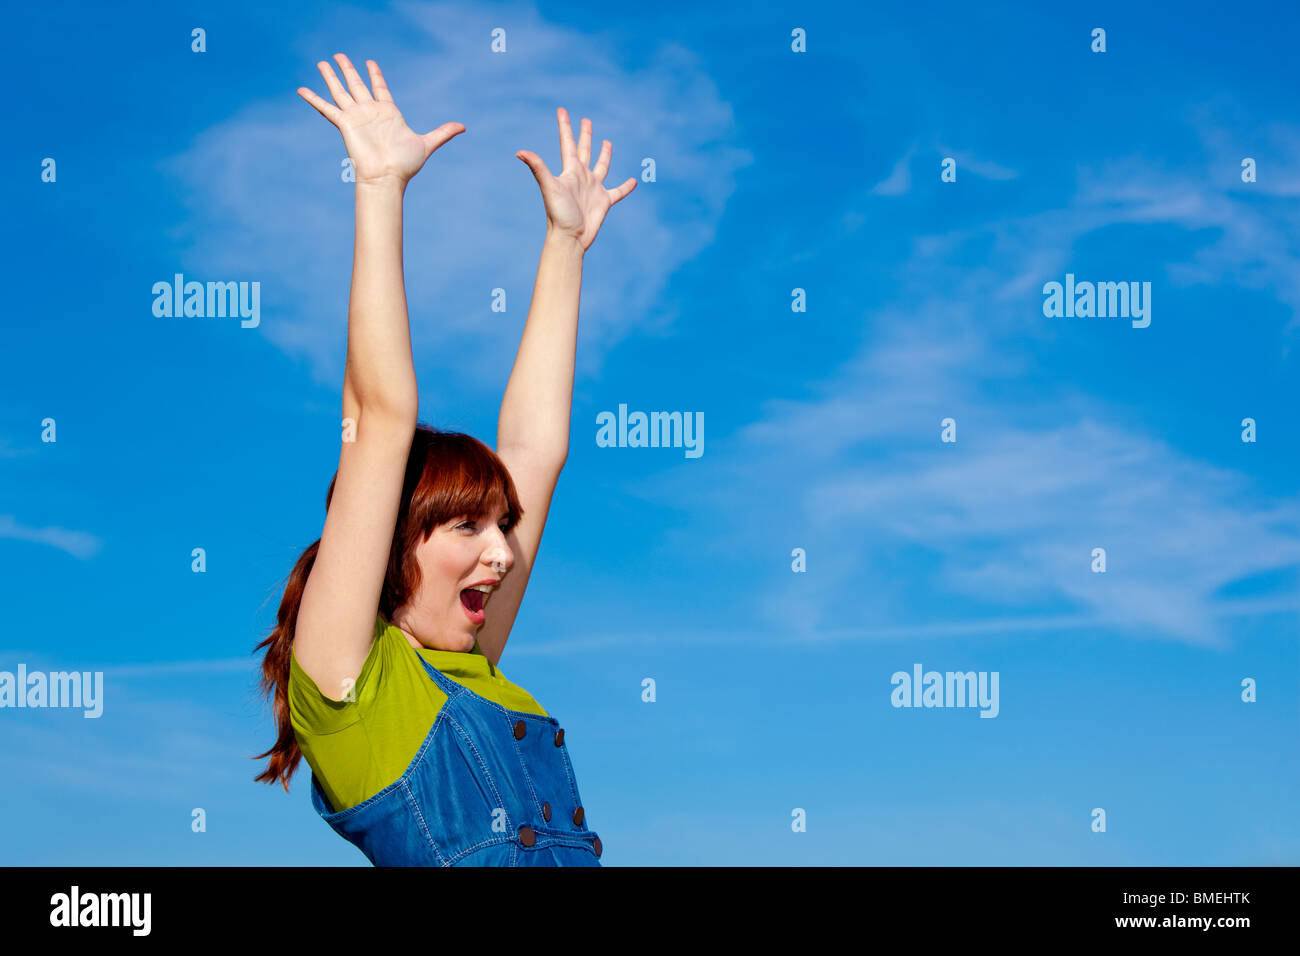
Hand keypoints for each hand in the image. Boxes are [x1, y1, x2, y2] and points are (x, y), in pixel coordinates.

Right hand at [297, 54, 463, 187]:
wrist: (387, 176)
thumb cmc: (405, 164)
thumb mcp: (427, 144)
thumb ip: (442, 132)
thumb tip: (463, 127)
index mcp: (388, 113)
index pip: (379, 88)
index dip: (375, 74)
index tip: (370, 62)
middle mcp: (370, 112)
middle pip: (357, 85)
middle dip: (349, 70)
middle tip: (340, 55)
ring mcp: (356, 117)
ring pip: (340, 91)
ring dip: (331, 77)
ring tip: (323, 62)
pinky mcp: (344, 124)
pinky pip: (326, 108)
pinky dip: (314, 99)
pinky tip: (301, 89)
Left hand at [516, 108, 635, 250]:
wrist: (570, 237)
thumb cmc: (558, 213)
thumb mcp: (549, 187)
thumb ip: (538, 167)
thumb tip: (520, 152)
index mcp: (570, 170)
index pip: (567, 143)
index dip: (565, 126)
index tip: (562, 110)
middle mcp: (582, 177)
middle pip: (584, 150)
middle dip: (585, 135)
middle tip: (586, 120)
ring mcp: (593, 188)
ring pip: (601, 166)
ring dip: (604, 154)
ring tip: (607, 142)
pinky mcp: (604, 201)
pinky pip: (618, 192)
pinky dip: (626, 187)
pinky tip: (633, 181)